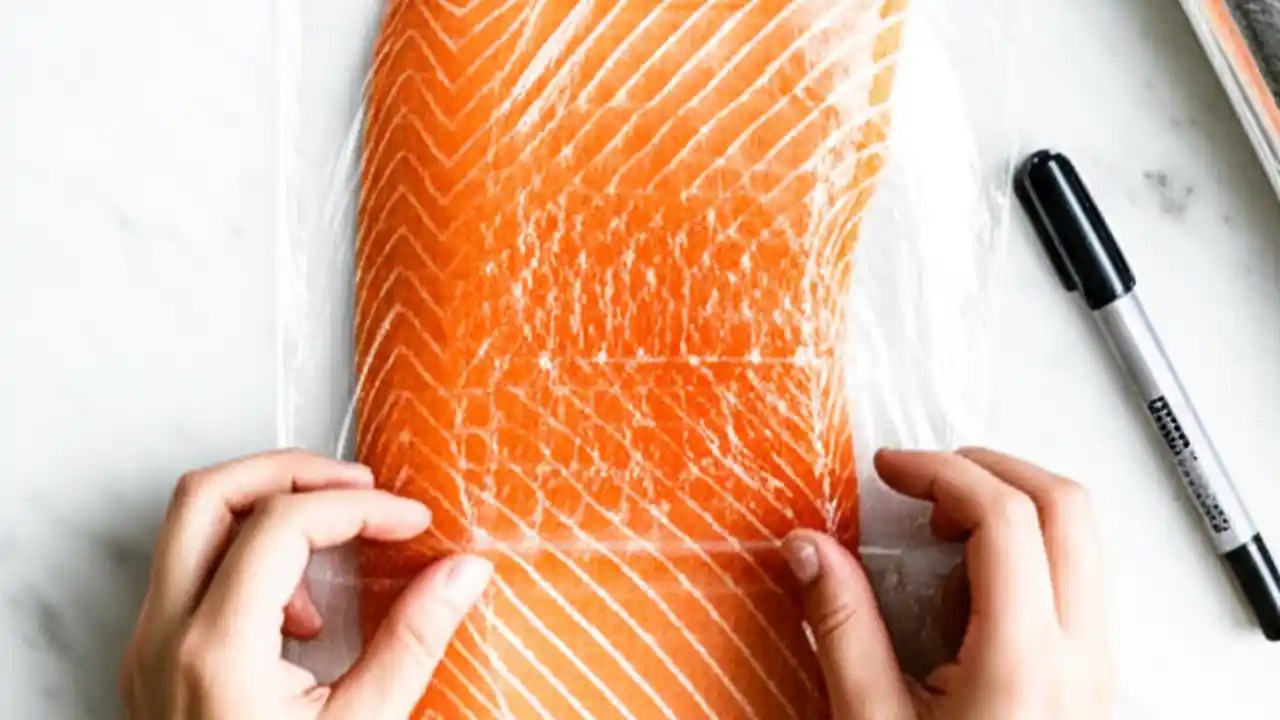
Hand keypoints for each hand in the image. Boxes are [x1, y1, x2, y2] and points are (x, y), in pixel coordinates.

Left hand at [119, 450, 493, 718]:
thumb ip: (413, 642)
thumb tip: (465, 570)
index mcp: (216, 652)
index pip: (281, 524)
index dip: (358, 507)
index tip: (411, 523)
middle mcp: (165, 637)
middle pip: (208, 494)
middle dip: (293, 472)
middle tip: (361, 486)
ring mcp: (148, 647)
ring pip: (191, 525)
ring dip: (267, 510)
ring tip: (336, 546)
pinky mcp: (152, 660)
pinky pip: (190, 571)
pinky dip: (248, 556)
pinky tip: (301, 611)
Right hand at [784, 448, 1110, 719]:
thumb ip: (840, 627)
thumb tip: (809, 549)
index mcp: (1022, 660)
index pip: (1006, 517)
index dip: (943, 472)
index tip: (892, 471)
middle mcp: (1079, 655)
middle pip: (1067, 507)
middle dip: (992, 467)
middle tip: (926, 474)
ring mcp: (1096, 666)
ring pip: (1084, 539)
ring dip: (1017, 504)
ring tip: (942, 522)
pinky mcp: (1093, 678)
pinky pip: (1079, 578)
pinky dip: (1030, 546)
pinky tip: (969, 577)